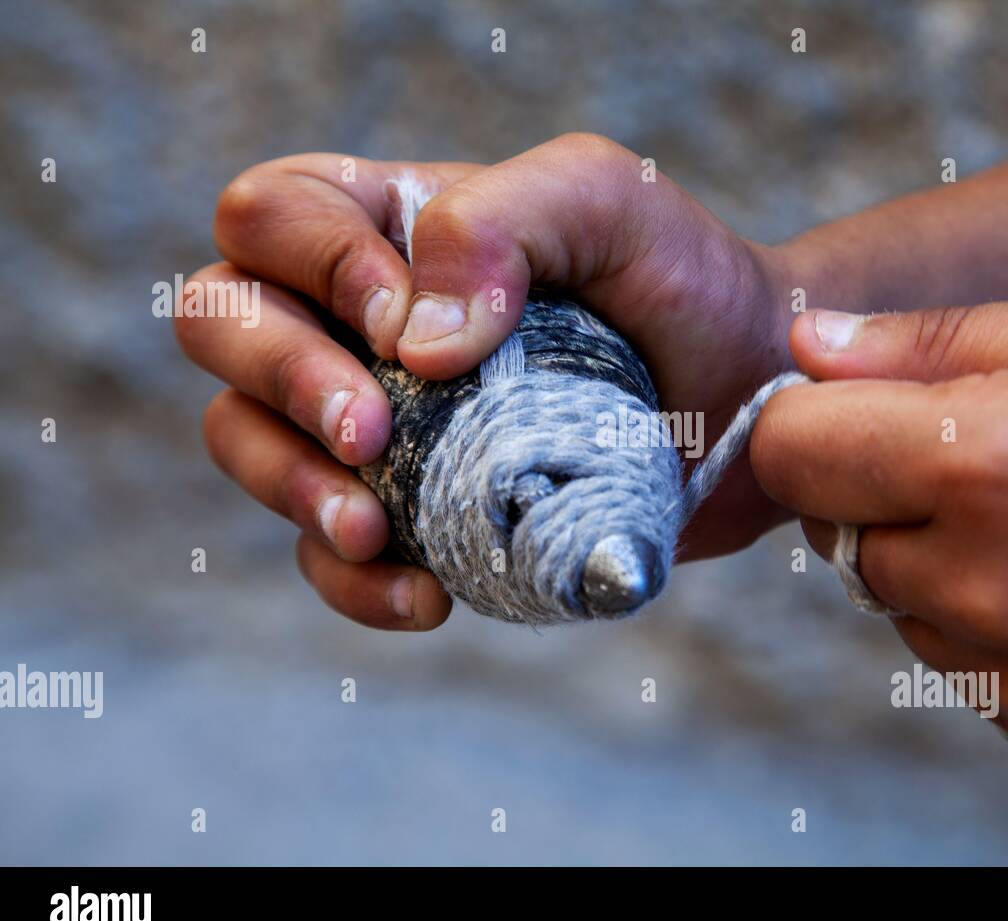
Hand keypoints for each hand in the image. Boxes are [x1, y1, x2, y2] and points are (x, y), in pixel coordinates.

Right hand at [175, 136, 793, 628]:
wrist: (751, 400)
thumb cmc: (682, 286)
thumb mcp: (609, 205)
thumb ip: (502, 221)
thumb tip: (409, 345)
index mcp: (388, 223)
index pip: (270, 218)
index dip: (308, 268)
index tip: (403, 326)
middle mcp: (358, 318)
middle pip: (223, 324)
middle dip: (280, 382)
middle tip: (371, 435)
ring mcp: (375, 420)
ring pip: (245, 440)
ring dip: (290, 488)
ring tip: (373, 530)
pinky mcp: (412, 510)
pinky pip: (325, 553)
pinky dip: (355, 581)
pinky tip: (426, 594)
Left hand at [751, 297, 1007, 763]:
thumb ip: (921, 342)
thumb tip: (801, 348)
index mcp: (985, 462)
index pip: (789, 452)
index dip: (810, 422)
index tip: (853, 407)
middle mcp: (986, 583)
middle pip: (838, 534)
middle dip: (884, 492)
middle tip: (996, 460)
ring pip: (896, 605)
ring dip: (940, 562)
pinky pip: (960, 664)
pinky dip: (991, 626)